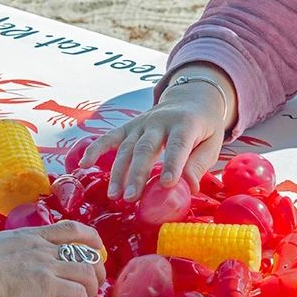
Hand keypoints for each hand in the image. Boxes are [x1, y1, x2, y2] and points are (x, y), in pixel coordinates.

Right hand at [0, 221, 105, 296]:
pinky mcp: (47, 285)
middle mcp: (42, 247)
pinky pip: (78, 292)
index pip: (69, 227)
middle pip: (85, 248)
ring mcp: (46, 264)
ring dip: (94, 285)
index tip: (95, 246)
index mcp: (29, 235)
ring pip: (87, 270)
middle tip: (97, 277)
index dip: (89, 236)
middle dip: (97, 264)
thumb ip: (4, 253)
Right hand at [81, 65, 236, 200]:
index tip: (167, 184)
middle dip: (137, 174)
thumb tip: (188, 188)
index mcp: (185, 124)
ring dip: (119, 172)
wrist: (191, 98)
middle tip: (131, 197)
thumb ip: (199, 164)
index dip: (172, 164)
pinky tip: (84, 163)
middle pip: (145, 148)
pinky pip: (110, 137)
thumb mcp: (212, 144)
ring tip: (115, 195)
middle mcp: (160, 121)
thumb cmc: (204, 128)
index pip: (177, 145)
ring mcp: (142, 123)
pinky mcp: (129, 126)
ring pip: (126, 147)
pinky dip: (96, 148)